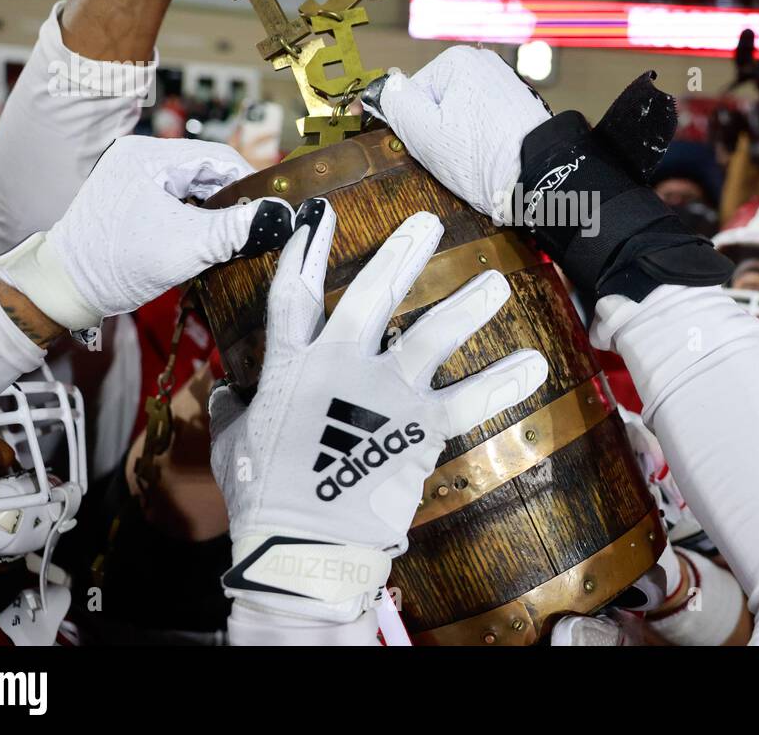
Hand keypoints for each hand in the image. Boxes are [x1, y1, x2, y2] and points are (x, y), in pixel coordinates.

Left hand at [0, 136, 294, 330]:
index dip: (249, 184)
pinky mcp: (130, 195)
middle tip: (251, 230)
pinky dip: (195, 217)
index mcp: (148, 155)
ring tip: (228, 239)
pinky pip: (176, 197)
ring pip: (193, 186)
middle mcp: (139, 156)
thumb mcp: (186, 248)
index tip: (269, 211)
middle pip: (207, 170)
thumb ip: (236, 230)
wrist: (62, 288)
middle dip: (231, 201)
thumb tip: (281, 216)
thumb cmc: (115, 264)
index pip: (218, 156)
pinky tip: (203, 239)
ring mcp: (132, 174)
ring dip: (214, 211)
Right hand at [209, 203, 546, 622]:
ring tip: (497, 283)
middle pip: (373, 295)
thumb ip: (232, 410)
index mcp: (291, 366)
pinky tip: (535, 364)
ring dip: (467, 306)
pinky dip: (504, 382)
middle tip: (427, 222)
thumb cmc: (263, 498)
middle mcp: (341, 365)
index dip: (305, 250)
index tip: (320, 214)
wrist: (305, 545)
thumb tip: (224, 397)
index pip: (293, 294)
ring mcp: (386, 393)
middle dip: (400, 255)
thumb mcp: (233, 446)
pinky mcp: (422, 427)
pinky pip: (471, 399)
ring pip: (432, 335)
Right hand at [369, 45, 727, 305]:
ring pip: (460, 116)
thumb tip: (384, 86)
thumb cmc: (483, 160)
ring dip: (459, 141)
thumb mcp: (423, 133)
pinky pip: (484, 124)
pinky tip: (490, 160)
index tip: (424, 148)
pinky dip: (481, 143)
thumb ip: (395, 103)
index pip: (412, 94)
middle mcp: (485, 64)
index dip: (411, 126)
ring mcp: (506, 85)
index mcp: (458, 60)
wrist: (542, 181)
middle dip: (438, 133)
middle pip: (437, 103)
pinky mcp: (521, 109)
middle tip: (454, 158)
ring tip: (474, 161)